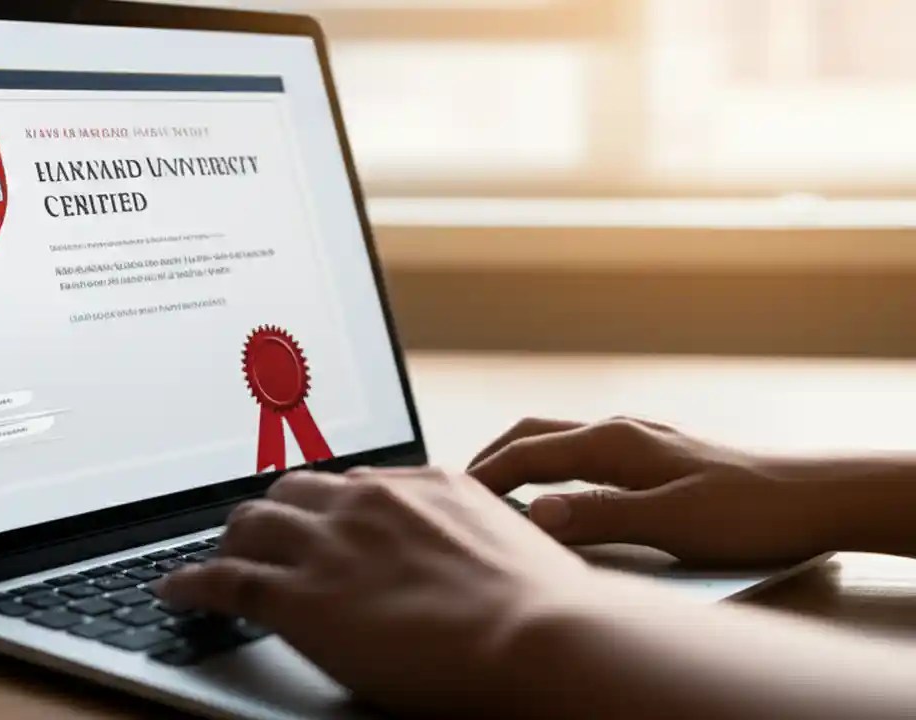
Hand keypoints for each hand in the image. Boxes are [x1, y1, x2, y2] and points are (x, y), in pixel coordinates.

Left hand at [158, 467, 607, 716]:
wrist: (540, 637)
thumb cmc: (544, 605)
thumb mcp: (510, 544)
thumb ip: (469, 532)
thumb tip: (464, 546)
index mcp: (419, 484)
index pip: (350, 483)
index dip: (324, 504)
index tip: (317, 515)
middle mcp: (366, 501)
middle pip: (292, 492)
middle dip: (273, 513)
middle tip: (261, 535)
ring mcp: (329, 545)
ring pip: (252, 525)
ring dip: (233, 541)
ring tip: (221, 558)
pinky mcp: (299, 597)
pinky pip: (225, 580)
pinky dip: (192, 582)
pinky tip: (177, 591)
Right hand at [466, 417, 834, 565]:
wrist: (814, 494)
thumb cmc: (746, 511)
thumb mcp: (669, 523)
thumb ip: (597, 516)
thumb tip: (532, 513)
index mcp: (613, 442)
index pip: (525, 454)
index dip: (482, 477)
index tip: (449, 499)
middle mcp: (619, 430)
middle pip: (532, 433)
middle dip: (489, 458)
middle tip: (456, 490)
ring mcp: (638, 438)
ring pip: (557, 439)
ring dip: (519, 459)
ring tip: (493, 491)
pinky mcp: (655, 453)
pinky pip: (583, 451)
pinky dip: (550, 466)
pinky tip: (557, 491)